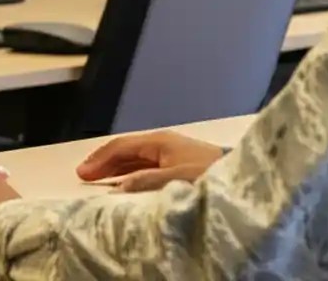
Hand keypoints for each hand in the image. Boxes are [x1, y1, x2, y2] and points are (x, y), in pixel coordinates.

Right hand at [76, 130, 224, 191]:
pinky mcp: (179, 165)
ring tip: (99, 179)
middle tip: (84, 174)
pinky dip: (129, 173)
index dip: (100, 158)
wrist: (244, 176)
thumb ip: (147, 181)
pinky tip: (126, 183)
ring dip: (115, 168)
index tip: (83, 172)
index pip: (121, 146)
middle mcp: (164, 144)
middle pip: (126, 150)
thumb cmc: (214, 173)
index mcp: (160, 141)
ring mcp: (172, 154)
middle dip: (104, 161)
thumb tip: (120, 186)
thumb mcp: (178, 178)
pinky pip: (145, 166)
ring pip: (135, 158)